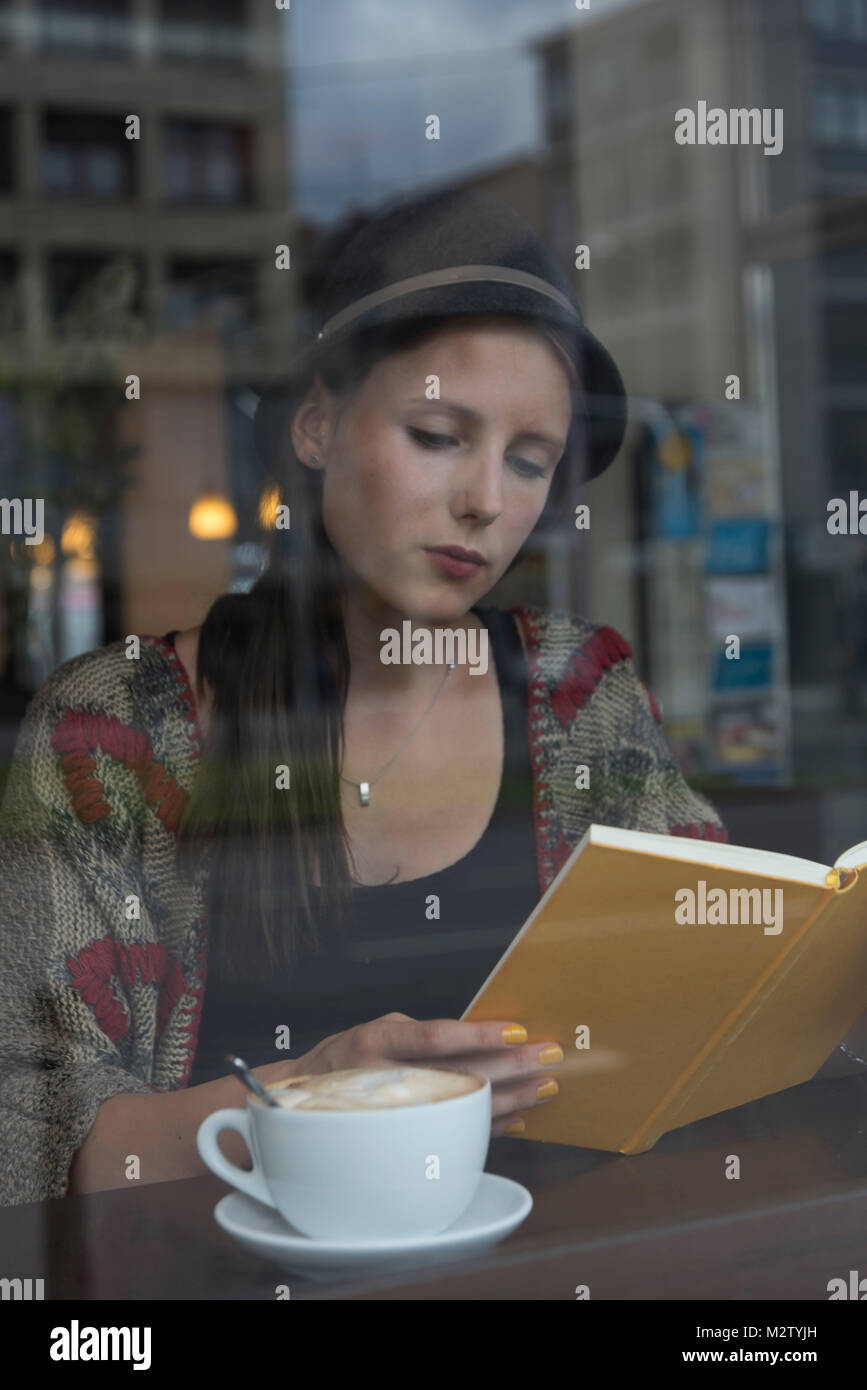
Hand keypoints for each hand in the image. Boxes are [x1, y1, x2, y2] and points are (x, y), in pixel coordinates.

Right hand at [294, 1012, 561, 1136]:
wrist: (302, 1104)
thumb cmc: (350, 1058)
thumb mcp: (378, 1033)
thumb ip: (420, 1036)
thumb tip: (481, 1036)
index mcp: (377, 1043)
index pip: (436, 1037)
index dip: (479, 1035)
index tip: (518, 1031)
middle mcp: (386, 1079)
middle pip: (459, 1074)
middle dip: (510, 1066)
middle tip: (549, 1056)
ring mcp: (396, 1115)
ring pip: (463, 1106)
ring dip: (511, 1098)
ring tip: (546, 1086)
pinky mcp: (405, 1140)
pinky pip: (456, 1131)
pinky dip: (491, 1125)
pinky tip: (519, 1117)